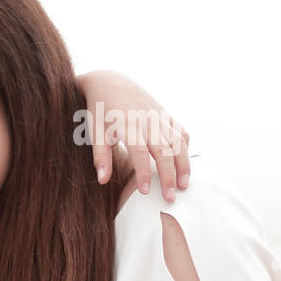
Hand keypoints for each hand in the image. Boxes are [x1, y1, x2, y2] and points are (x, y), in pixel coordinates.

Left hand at [78, 69, 189, 200]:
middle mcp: (147, 120)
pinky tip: (184, 164)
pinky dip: (185, 148)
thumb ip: (100, 156)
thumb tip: (103, 181)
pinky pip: (181, 132)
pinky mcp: (165, 114)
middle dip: (169, 176)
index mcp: (127, 125)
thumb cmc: (99, 111)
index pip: (139, 153)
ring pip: (178, 143)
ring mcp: (159, 117)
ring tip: (184, 186)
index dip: (144, 173)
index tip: (146, 192)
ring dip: (183, 165)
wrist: (110, 81)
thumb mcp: (94, 132)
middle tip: (170, 198)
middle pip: (164, 151)